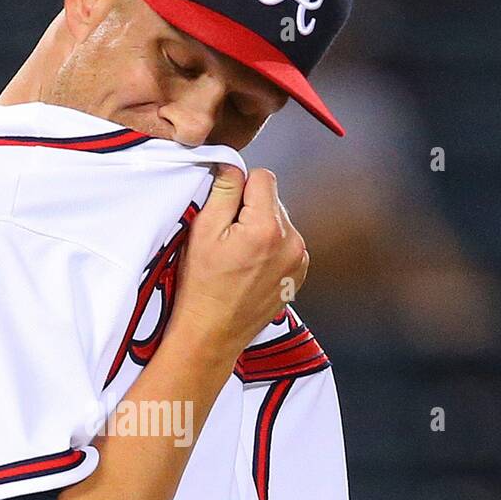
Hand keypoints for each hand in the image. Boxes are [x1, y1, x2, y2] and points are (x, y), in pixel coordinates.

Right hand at [166, 165, 308, 363]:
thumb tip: (233, 166)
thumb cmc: (202, 287)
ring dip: (261, 230)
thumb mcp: (203, 232)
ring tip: (239, 258)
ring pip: (280, 222)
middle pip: (273, 200)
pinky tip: (250, 268)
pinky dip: (270, 250)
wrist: (212, 333)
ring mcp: (299, 260)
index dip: (240, 188)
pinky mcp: (298, 275)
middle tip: (228, 240)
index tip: (226, 211)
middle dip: (251, 210)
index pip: (263, 176)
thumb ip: (223, 191)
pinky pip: (286, 245)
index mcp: (267, 227)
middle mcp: (291, 242)